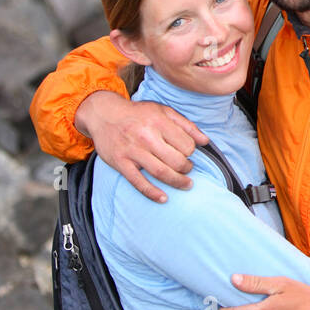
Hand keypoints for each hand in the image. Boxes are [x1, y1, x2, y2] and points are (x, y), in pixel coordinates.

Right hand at [77, 90, 208, 202]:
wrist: (104, 114)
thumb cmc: (138, 114)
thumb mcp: (164, 111)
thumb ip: (186, 125)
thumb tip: (205, 141)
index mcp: (159, 122)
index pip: (186, 145)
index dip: (191, 151)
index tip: (188, 153)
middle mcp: (146, 137)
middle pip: (176, 160)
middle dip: (187, 168)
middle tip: (188, 169)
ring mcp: (133, 151)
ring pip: (161, 172)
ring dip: (177, 181)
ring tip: (186, 184)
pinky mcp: (121, 163)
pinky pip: (138, 182)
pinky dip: (152, 193)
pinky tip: (163, 198)